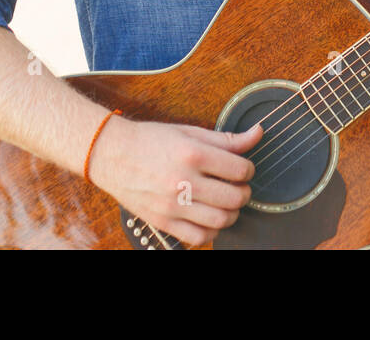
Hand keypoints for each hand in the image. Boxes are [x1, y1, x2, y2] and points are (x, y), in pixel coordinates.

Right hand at [90, 118, 262, 246]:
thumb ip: (226, 138)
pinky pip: (197, 237)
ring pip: (220, 220)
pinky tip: (209, 219)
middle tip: (239, 188)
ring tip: (226, 204)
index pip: (239, 169)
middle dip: (244, 193)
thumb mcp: (189, 132)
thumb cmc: (151, 140)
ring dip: (231, 214)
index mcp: (193, 154)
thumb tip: (258, 134)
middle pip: (234, 197)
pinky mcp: (162, 221)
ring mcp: (172, 204)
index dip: (248, 170)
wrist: (111, 154)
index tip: (243, 169)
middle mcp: (183, 181)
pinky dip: (211, 232)